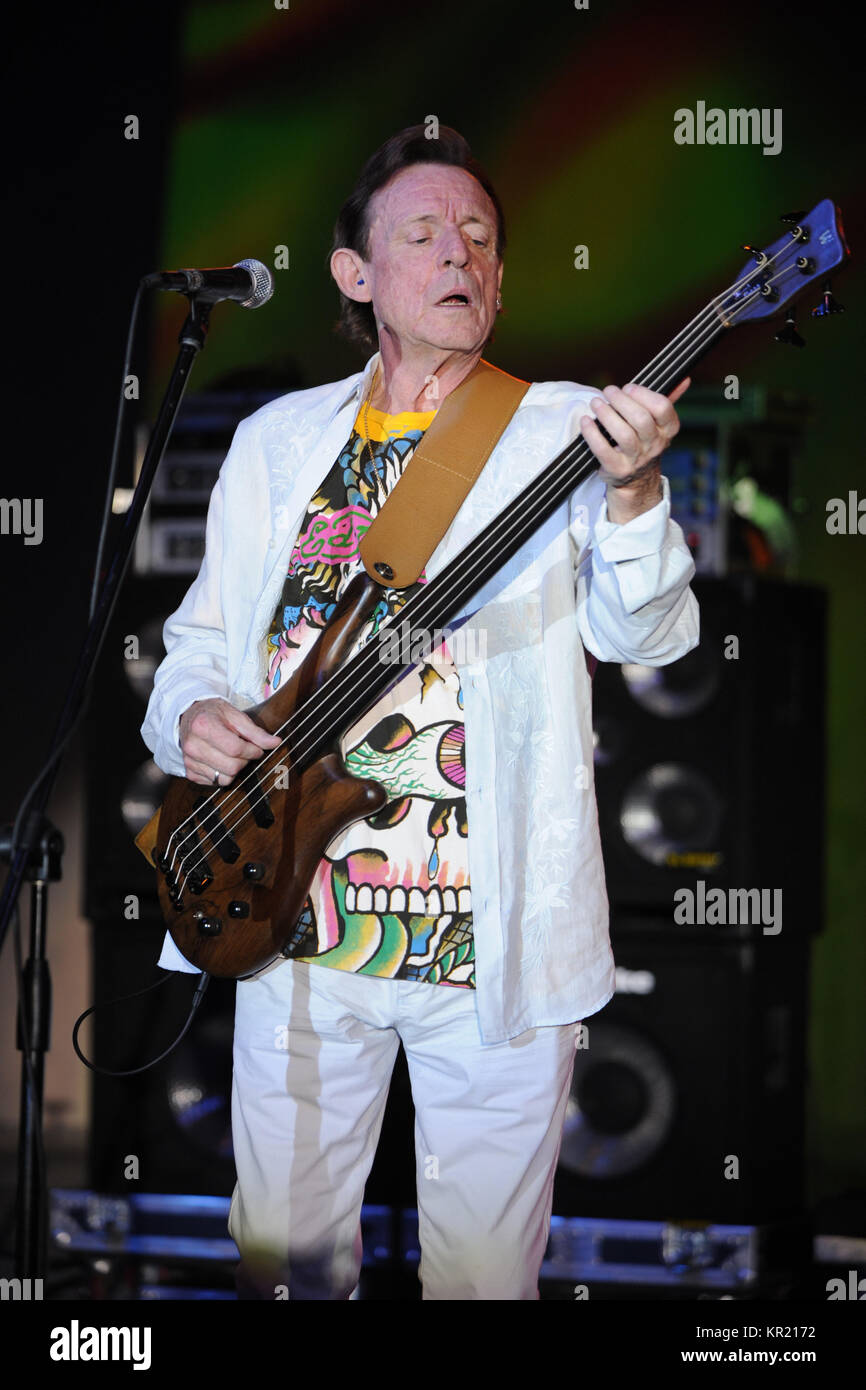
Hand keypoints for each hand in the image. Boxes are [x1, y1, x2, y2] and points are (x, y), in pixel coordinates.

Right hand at [179, 697, 281, 785]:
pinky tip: (221, 760)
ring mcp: (189, 761)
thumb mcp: (236, 715)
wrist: (190, 716)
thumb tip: (275, 743)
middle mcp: (193, 745)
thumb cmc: (215, 714)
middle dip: (244, 761)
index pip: (235, 749)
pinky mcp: (189, 772)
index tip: (257, 748)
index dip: (252, 751)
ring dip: (234, 769)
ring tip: (232, 755)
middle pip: (231, 766)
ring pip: (224, 778)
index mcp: (204, 726)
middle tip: (244, 750)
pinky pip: (214, 782)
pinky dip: (222, 774)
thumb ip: (256, 732)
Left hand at [580, 378, 689, 523]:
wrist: (637, 480)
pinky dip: (592, 434)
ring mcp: (636, 459)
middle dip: (622, 401)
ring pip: (623, 434)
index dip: (644, 394)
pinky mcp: (617, 469)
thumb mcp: (659, 424)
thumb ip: (668, 400)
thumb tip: (684, 379)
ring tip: (596, 403)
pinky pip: (603, 450)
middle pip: (641, 419)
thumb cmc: (644, 442)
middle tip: (608, 391)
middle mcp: (655, 445)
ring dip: (607, 415)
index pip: (663, 408)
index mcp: (667, 430)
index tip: (628, 387)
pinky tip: (586, 421)